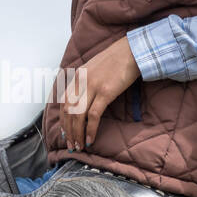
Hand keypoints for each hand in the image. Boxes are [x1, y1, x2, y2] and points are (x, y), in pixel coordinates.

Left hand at [59, 36, 140, 151]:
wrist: (132, 50)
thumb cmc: (118, 59)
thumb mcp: (96, 68)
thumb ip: (87, 81)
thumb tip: (85, 99)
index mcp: (78, 76)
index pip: (64, 102)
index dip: (63, 120)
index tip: (65, 132)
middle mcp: (81, 81)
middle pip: (68, 111)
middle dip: (68, 131)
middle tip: (70, 146)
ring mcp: (92, 86)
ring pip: (78, 115)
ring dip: (77, 134)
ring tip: (79, 146)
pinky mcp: (105, 92)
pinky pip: (93, 115)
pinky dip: (90, 130)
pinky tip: (90, 139)